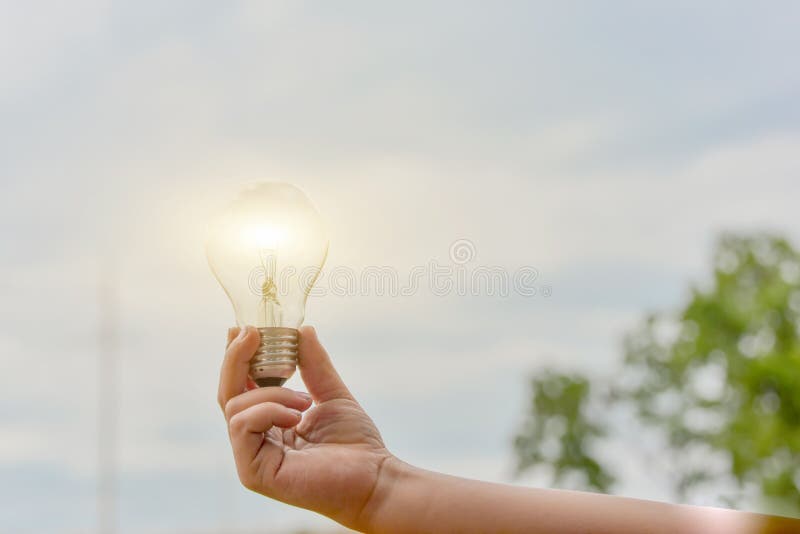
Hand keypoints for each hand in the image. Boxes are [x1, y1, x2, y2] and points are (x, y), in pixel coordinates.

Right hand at [218, 325, 393, 530]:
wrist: (373, 476)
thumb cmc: (355, 443)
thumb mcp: (331, 393)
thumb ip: (314, 364)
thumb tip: (302, 329)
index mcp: (268, 423)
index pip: (241, 387)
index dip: (237, 357)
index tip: (245, 328)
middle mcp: (255, 440)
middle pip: (227, 393)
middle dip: (236, 359)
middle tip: (253, 333)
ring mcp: (250, 457)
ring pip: (235, 406)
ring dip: (271, 391)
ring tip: (305, 400)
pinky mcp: (252, 472)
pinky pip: (242, 425)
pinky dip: (268, 410)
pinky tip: (297, 415)